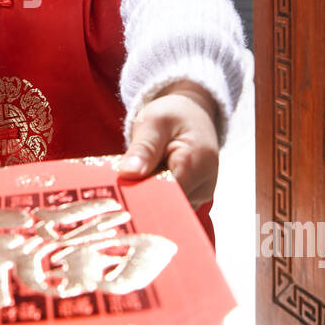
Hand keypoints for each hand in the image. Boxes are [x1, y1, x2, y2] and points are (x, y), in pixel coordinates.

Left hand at [116, 81, 220, 206]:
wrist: (192, 115)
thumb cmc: (173, 116)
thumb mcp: (153, 122)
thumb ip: (143, 148)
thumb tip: (129, 173)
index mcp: (196, 163)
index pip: (166, 194)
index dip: (141, 194)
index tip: (120, 189)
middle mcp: (204, 186)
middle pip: (167, 206)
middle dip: (142, 198)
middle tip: (121, 184)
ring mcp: (200, 196)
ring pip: (167, 209)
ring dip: (147, 197)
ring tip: (136, 179)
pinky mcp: (193, 200)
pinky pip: (169, 207)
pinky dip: (154, 197)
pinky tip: (145, 184)